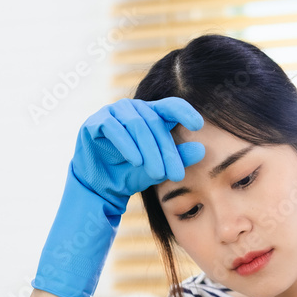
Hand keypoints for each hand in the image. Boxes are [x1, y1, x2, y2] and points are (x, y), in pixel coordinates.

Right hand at [33, 98, 204, 296]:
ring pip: (136, 124)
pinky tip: (136, 161)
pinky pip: (113, 127)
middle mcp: (132, 109)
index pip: (170, 106)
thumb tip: (201, 149)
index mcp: (150, 115)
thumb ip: (177, 158)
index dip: (184, 112)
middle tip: (175, 174)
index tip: (198, 125)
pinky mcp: (95, 122)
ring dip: (149, 149)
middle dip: (166, 150)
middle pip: (154, 122)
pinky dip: (126, 144)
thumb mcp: (158, 169)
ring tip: (157, 173)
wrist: (100, 189)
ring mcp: (112, 113)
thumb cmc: (130, 175)